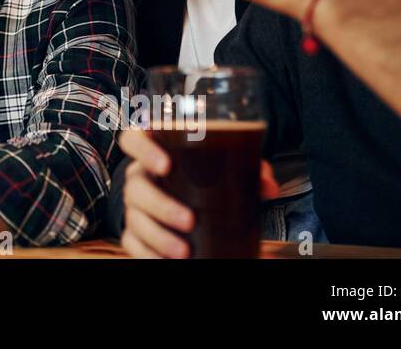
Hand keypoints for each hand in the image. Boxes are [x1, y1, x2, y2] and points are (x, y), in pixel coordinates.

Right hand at [118, 129, 278, 258]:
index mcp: (155, 153)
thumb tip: (268, 187)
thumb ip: (249, 170)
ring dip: (158, 236)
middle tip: (190, 220)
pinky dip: (147, 253)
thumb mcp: (227, 170)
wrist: (193, 207)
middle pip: (136, 187)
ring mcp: (134, 206)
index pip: (133, 139)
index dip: (143, 149)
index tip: (166, 165)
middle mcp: (140, 178)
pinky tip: (165, 261)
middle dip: (161, 205)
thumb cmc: (205, 181)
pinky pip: (131, 243)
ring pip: (135, 219)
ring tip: (183, 251)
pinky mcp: (134, 232)